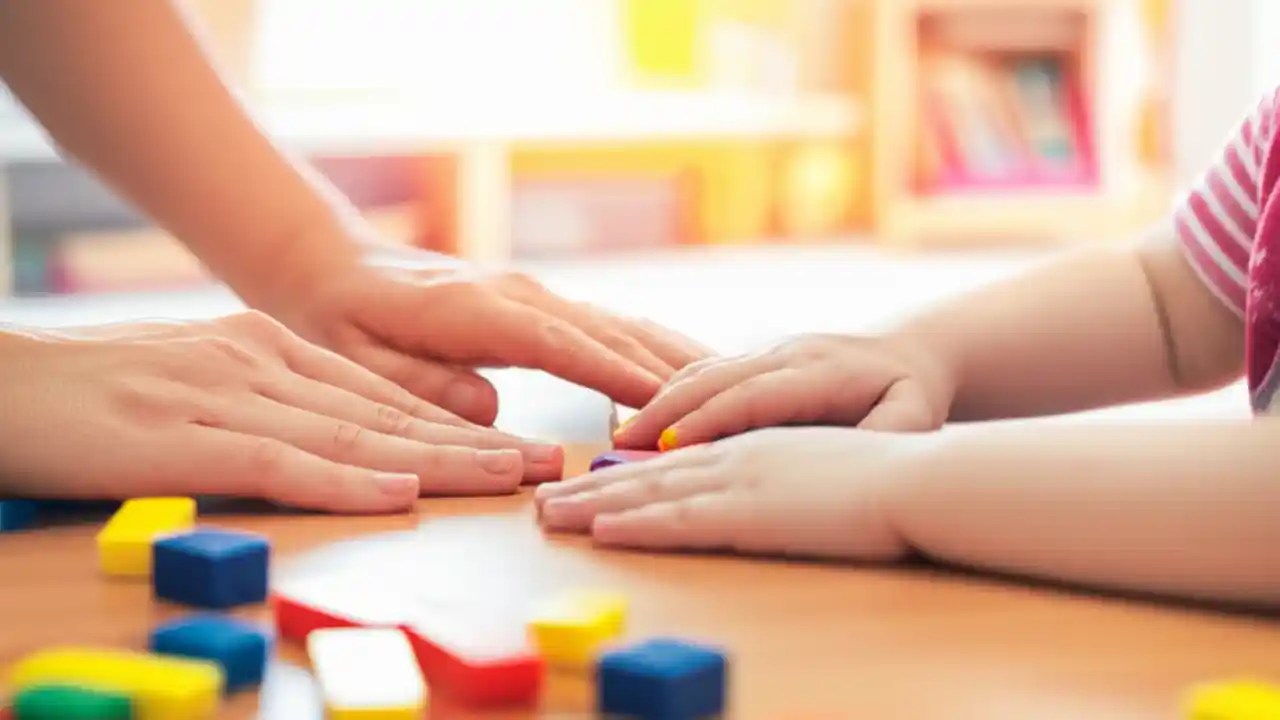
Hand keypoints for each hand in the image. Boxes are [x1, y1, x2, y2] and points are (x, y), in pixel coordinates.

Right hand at [0, 311, 565, 512]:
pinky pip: (277, 462)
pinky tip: (398, 495)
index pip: (380, 396)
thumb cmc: (94, 391)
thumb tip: (340, 433)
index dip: (454, 424)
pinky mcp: (179, 436)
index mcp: (267, 348)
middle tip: (545, 461)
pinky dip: (344, 481)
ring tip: (507, 477)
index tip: (514, 447)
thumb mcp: (198, 378)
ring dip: (438, 461)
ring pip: (352, 434)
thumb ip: (268, 400)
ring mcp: (222, 395)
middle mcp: (260, 362)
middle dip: (472, 442)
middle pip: (386, 412)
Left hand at [271, 259, 710, 425]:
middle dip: (670, 370)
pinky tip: (694, 371)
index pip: (560, 345)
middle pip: (610, 331)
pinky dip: (655, 350)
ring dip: (676, 357)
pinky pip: (611, 329)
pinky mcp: (546, 307)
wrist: (340, 268)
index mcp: (476, 308)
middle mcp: (520, 295)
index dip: (613, 373)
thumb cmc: (346, 320)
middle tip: (733, 405)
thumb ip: (424, 384)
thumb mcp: (364, 361)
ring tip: (739, 388)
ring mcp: (538, 297)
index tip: (665, 402)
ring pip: (622, 326)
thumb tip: (490, 413)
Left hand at [535, 428, 919, 559]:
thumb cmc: (884, 478)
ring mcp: (740, 481)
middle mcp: (735, 456)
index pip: (676, 462)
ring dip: (596, 506)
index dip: (626, 475)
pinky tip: (603, 532)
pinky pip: (683, 519)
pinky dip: (638, 525)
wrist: (921, 474)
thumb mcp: (819, 469)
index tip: (586, 486)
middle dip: (591, 490)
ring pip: (651, 493)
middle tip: (543, 502)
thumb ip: (781, 474)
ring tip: (551, 517)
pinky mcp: (754, 511)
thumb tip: (756, 488)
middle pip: (648, 474)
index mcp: (752, 446)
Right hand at [613, 333, 953, 450]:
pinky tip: (640, 420)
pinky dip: (669, 393)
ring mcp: (768, 351)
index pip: (755, 395)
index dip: (710, 419)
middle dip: (663, 408)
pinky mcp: (757, 359)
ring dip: (657, 400)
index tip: (671, 445)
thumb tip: (848, 459)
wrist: (913, 352)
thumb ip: (883, 437)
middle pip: (713, 377)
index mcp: (820, 370)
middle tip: (621, 441)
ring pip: (701, 371)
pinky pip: (705, 373)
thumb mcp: (915, 418)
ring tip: (618, 435)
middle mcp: (786, 354)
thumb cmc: (913, 395)